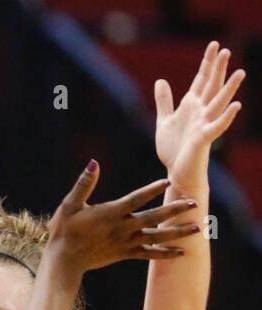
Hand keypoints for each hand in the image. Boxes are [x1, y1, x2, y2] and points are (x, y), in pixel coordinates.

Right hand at [45, 161, 199, 273]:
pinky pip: (148, 254)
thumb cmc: (64, 231)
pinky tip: (181, 252)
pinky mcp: (124, 254)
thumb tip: (94, 162)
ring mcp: (125, 242)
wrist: (63, 262)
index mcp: (110, 214)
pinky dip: (165, 253)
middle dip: (174, 210)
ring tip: (197, 228)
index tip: (168, 182)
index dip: (151, 190)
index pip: (135, 199)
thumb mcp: (69, 205)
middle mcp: (121, 228)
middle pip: (153, 218)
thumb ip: (84, 184)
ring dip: (177, 233)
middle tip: (194, 204)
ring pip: (156, 237)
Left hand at [155, 41, 244, 189]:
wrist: (176, 172)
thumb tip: (161, 80)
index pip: (201, 80)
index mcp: (191, 106)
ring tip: (240, 72)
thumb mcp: (164, 121)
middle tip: (226, 50)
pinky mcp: (204, 139)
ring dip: (229, 89)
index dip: (207, 63)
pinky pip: (217, 127)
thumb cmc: (173, 149)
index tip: (214, 45)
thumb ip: (164, 101)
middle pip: (211, 86)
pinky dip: (226, 117)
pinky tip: (236, 106)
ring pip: (218, 103)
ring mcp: (204, 124)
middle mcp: (201, 112)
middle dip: (217, 69)